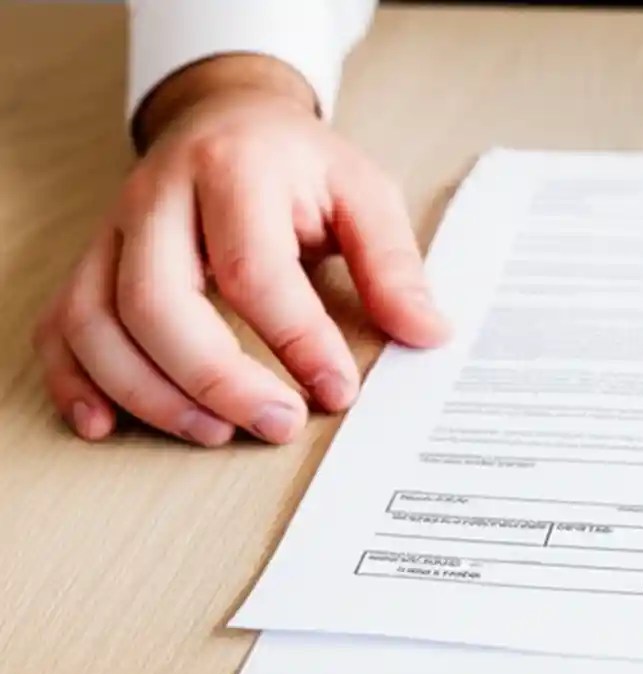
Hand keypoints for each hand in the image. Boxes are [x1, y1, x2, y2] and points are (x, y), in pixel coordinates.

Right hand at [34, 55, 447, 445]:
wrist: (228, 117)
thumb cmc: (297, 162)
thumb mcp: (363, 193)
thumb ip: (394, 263)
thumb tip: (426, 333)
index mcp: (234, 170)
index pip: (254, 271)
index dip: (296, 342)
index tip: (337, 390)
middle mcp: (159, 196)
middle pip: (156, 302)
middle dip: (215, 379)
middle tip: (277, 424)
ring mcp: (114, 230)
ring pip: (96, 322)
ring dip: (149, 394)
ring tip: (214, 433)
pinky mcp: (93, 260)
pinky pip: (61, 325)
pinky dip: (76, 381)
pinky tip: (108, 424)